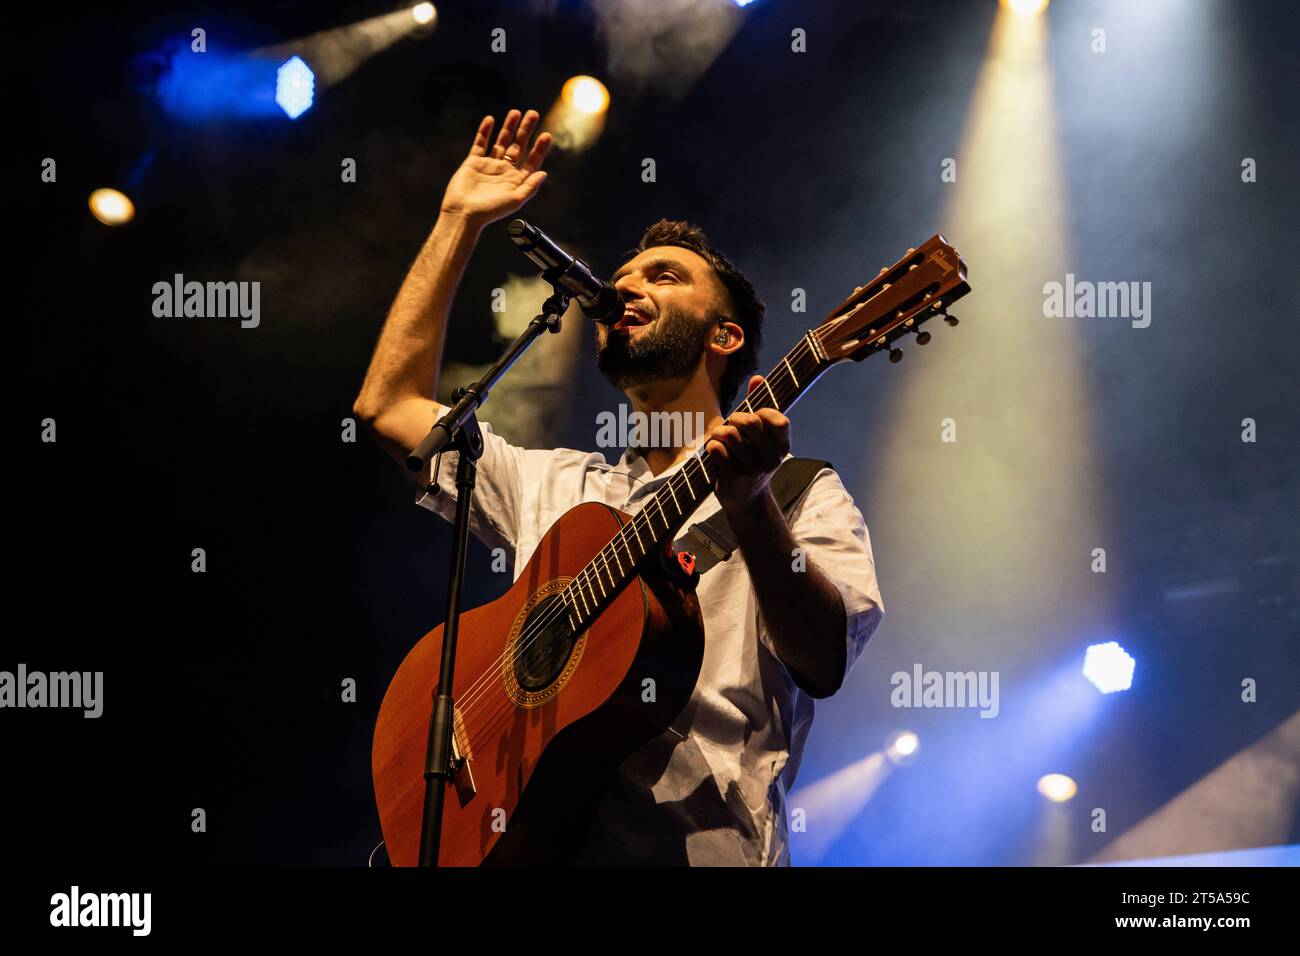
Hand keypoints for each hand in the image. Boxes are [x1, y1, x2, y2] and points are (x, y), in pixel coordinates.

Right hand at [440, 109, 552, 225]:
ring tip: (515, 112)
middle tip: (533, 114)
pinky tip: (491, 120)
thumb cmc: (490, 211)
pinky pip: (480, 143)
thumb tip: (544, 173)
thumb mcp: (514, 200)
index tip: (546, 135)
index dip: (539, 148)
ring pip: (501, 141)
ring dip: (508, 127)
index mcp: (516, 180)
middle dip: (526, 130)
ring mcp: (489, 165)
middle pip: (518, 146)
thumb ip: (530, 187)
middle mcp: (504, 171)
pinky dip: (485, 131)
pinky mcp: (473, 162)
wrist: (463, 213)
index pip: (531, 160)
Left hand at [704, 375, 790, 514]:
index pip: (778, 420)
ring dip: (719, 432)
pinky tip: (715, 453)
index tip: (755, 415)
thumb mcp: (761, 437)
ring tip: (719, 437)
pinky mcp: (734, 477)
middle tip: (731, 423)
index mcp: (782, 446)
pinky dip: (712, 447)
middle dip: (735, 418)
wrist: (747, 501)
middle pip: (749, 422)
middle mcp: (772, 458)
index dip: (763, 412)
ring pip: (729, 434)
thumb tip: (757, 377)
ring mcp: (753, 469)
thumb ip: (759, 405)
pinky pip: (716, 449)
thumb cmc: (752, 460)